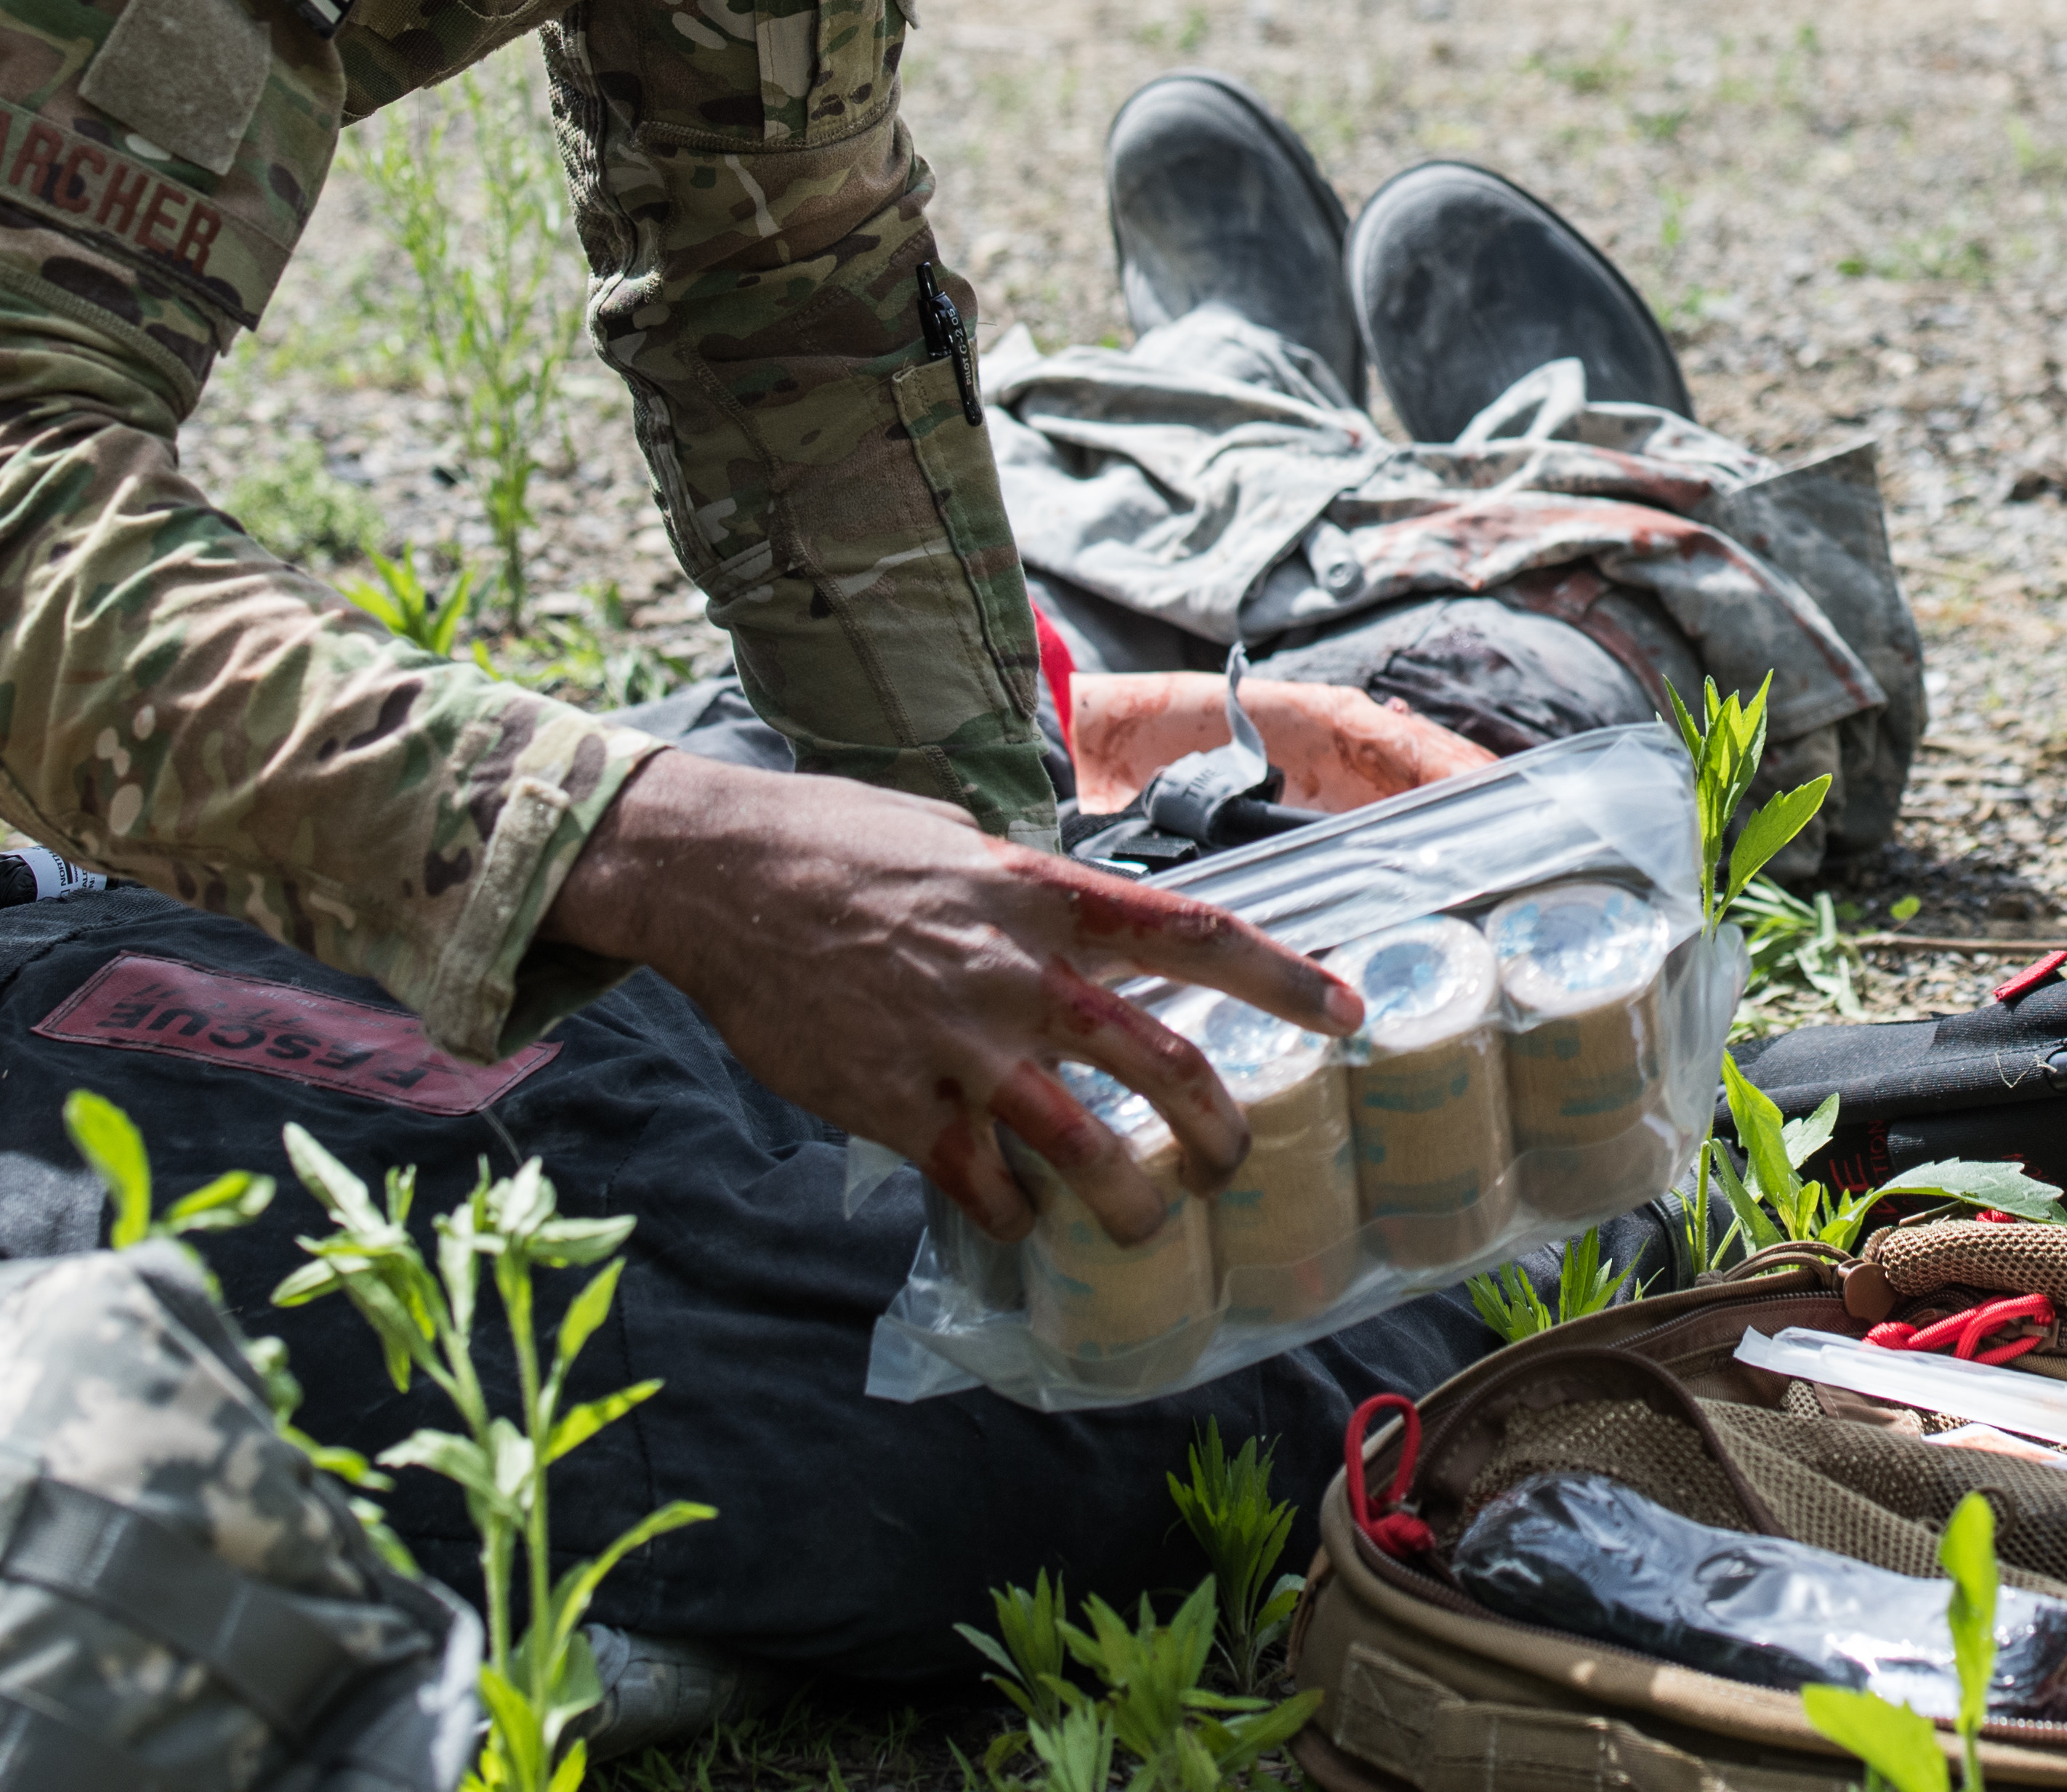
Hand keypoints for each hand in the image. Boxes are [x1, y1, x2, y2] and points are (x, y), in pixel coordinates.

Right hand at [541, 757, 1358, 1242]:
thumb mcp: (961, 842)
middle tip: (1235, 1159)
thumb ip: (1032, 894)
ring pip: (1084, 1148)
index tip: (1347, 1012)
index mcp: (1043, 896)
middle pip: (1161, 1062)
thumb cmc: (842, 843)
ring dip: (1134, 1203)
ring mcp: (957, 1044)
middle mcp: (1016, 972)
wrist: (719, 876)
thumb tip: (1086, 928)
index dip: (1282, 978)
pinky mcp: (894, 1105)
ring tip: (1150, 1224)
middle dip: (1220, 1127)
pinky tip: (1018, 1217)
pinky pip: (982, 1185)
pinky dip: (1014, 1214)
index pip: (1193, 934)